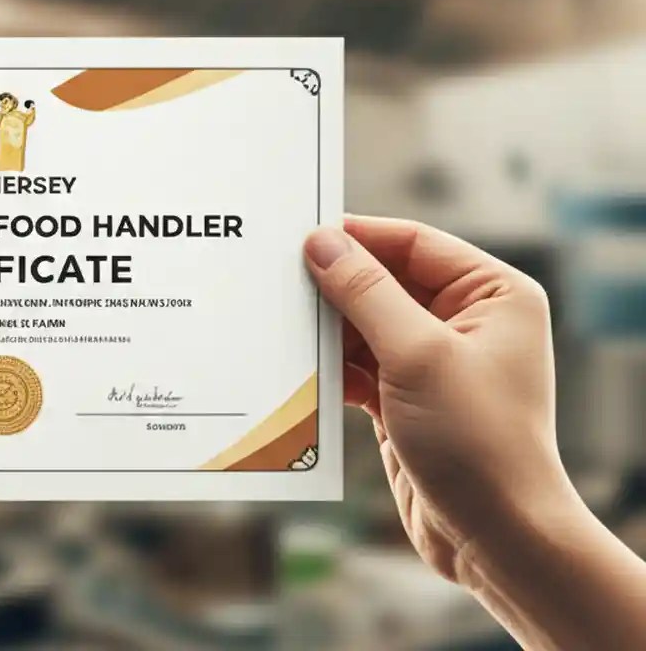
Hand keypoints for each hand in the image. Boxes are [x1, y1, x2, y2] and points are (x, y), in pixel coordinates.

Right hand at [304, 216, 571, 583]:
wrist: (495, 536)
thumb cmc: (479, 442)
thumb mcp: (417, 355)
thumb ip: (365, 293)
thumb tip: (321, 243)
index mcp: (493, 294)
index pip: (413, 244)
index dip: (356, 237)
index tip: (298, 236)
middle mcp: (468, 321)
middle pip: (384, 282)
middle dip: (335, 287)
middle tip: (278, 283)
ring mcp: (436, 362)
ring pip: (365, 326)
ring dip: (327, 332)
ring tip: (281, 328)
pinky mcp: (407, 399)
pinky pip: (359, 367)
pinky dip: (331, 369)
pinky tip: (299, 371)